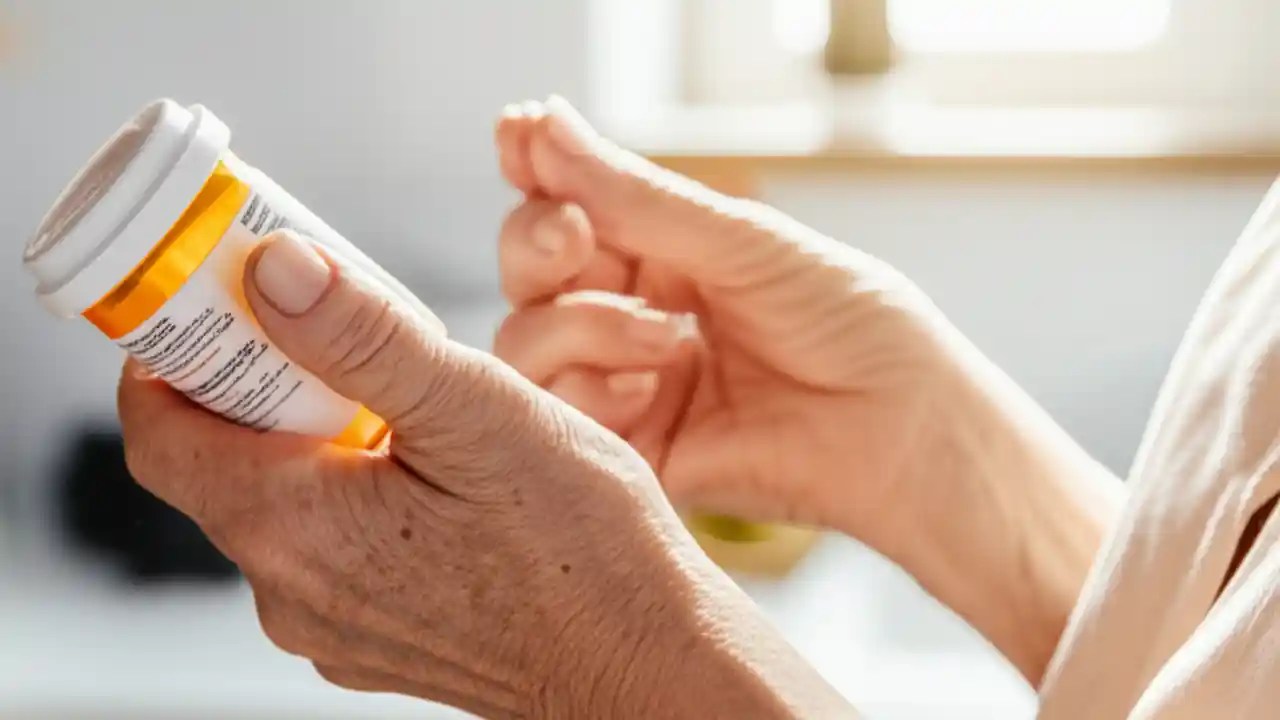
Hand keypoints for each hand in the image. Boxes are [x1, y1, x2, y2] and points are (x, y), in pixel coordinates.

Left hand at [118, 231, 851, 717]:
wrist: (649, 668)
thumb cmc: (584, 555)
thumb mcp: (479, 414)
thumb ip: (365, 339)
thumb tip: (274, 269)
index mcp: (292, 530)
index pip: (158, 426)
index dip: (173, 345)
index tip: (219, 289)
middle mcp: (291, 593)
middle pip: (220, 458)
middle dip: (262, 376)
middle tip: (331, 320)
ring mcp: (332, 625)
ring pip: (281, 500)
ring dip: (315, 434)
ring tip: (404, 397)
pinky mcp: (374, 637)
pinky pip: (328, 546)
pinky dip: (351, 489)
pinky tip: (430, 468)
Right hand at [493, 98, 961, 546]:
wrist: (901, 426)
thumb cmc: (848, 322)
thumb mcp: (740, 241)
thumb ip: (633, 198)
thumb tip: (543, 125)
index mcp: (663, 254)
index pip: (568, 206)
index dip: (533, 171)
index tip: (514, 137)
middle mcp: (632, 313)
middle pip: (529, 270)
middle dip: (537, 245)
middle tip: (574, 237)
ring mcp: (625, 382)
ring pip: (525, 342)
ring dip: (580, 326)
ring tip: (665, 338)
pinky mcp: (627, 453)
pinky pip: (556, 415)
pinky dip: (591, 391)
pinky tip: (650, 389)